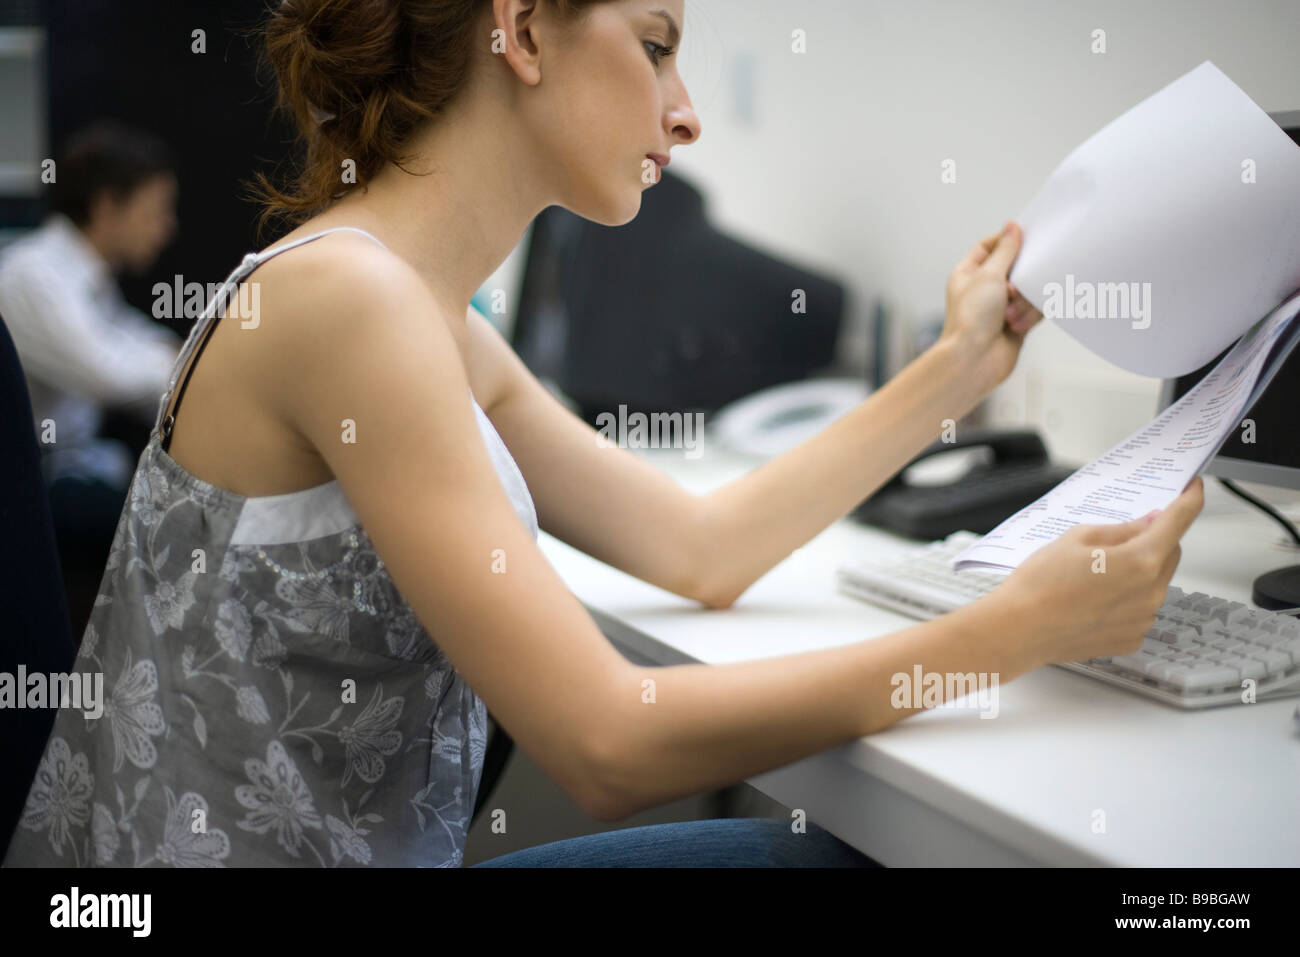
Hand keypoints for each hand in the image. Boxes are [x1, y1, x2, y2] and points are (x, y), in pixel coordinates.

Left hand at [939, 222, 1042, 390]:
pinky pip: (1035, 309)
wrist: (974, 361)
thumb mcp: (989, 275)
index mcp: (968, 274)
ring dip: (1023, 302)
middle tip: (1015, 286)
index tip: (1025, 236)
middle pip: (1015, 267)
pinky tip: (1016, 327)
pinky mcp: (1016, 322)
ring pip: (1028, 289)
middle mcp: (983, 289)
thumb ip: (1006, 250)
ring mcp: (1000, 306)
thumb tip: (1013, 227)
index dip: (1006, 240)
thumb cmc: (972, 319)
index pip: (989, 247)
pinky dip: (1028, 316)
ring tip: (1009, 315)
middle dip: (1020, 277)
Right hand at [996, 476, 1204, 670]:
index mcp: (1140, 561)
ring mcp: (1142, 619)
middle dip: (1153, 541)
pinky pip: (1140, 609)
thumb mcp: (1077, 539)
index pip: (1178, 522)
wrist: (1018, 631)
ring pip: (1155, 583)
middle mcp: (1150, 593)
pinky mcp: (1131, 638)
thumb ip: (1121, 530)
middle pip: (1169, 554)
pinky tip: (1093, 599)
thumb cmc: (1039, 585)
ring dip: (1138, 572)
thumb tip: (1148, 525)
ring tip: (1092, 576)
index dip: (1189, 501)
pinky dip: (1127, 599)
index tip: (1194, 491)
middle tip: (1116, 540)